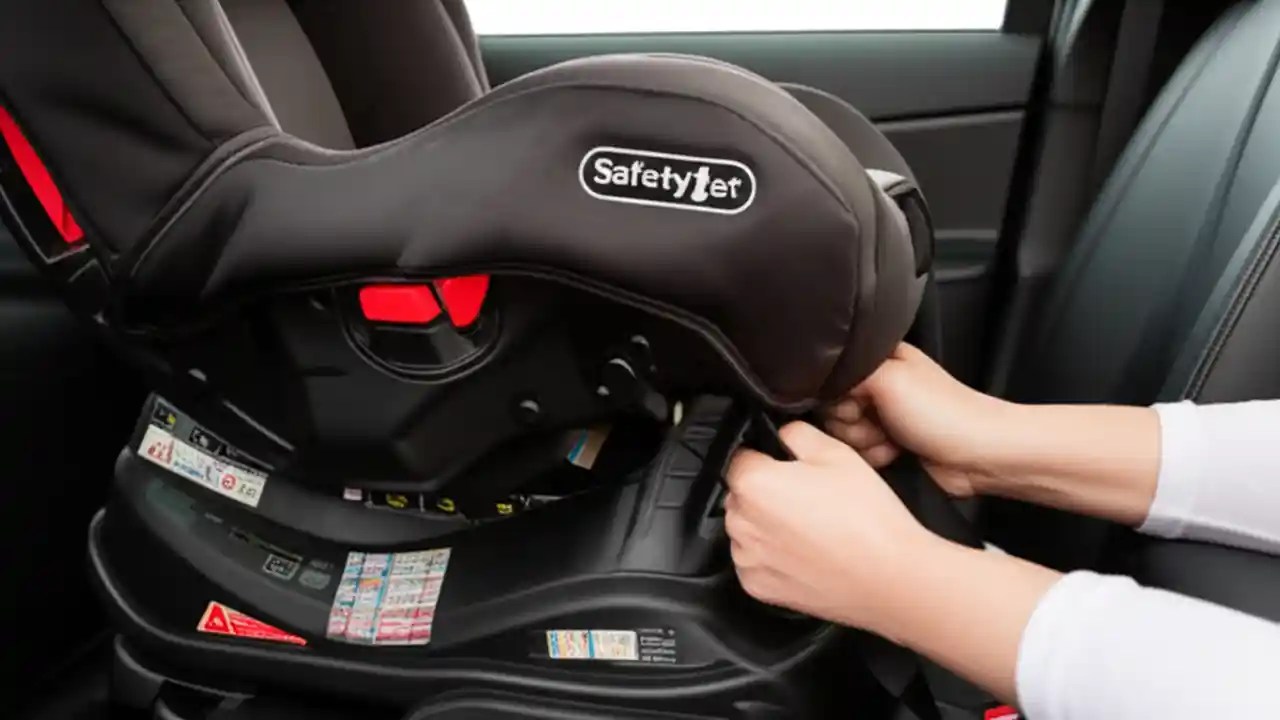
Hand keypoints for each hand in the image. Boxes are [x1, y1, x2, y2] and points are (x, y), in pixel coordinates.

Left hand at [724, 421, 935, 635]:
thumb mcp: (837, 454)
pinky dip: (771, 556)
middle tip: (806, 497)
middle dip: (764, 490)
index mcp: (754, 484)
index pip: (740, 457)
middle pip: (740, 494)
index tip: (788, 465)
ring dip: (765, 524)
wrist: (891, 577)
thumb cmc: (867, 515)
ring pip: (746, 528)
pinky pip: (753, 562)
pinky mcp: (758, 588)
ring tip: (809, 527)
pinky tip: (804, 553)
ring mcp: (748, 559)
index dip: (765, 457)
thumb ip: (797, 434)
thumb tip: (780, 434)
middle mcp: (741, 523)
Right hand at [823, 343, 1015, 497]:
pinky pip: (858, 455)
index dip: (836, 394)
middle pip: (831, 408)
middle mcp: (877, 385)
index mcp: (877, 359)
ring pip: (842, 436)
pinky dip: (874, 457)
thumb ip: (844, 376)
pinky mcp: (887, 444)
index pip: (828, 377)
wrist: (978, 455)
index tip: (856, 401)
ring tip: (893, 438)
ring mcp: (882, 416)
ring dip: (865, 443)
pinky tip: (896, 453)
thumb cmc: (945, 412)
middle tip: (880, 420)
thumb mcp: (886, 378)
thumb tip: (815, 386)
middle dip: (851, 422)